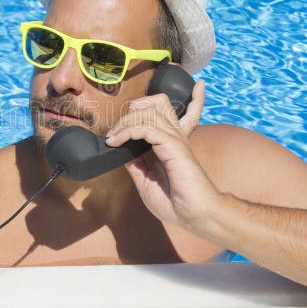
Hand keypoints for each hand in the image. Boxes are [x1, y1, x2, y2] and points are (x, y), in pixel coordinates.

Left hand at [104, 80, 219, 230]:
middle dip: (132, 109)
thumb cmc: (174, 202)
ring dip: (124, 121)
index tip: (179, 92)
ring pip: (148, 111)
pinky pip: (145, 127)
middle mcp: (175, 135)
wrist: (193, 215)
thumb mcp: (145, 180)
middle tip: (116, 131)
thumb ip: (135, 162)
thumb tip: (120, 150)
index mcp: (171, 142)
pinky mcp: (173, 144)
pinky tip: (116, 141)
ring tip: (113, 138)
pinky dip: (126, 131)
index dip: (186, 97)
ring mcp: (175, 138)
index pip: (172, 110)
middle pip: (156, 102)